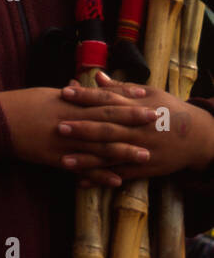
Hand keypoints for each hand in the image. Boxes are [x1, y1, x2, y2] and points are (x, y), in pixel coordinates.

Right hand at [0, 86, 156, 186]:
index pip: (101, 99)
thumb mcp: (41, 95)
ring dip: (123, 151)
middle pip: (106, 120)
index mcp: (66, 103)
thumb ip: (62, 95)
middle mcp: (68, 121)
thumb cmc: (16, 105)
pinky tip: (116, 179)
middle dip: (132, 121)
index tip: (144, 97)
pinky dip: (100, 174)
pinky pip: (82, 168)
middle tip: (156, 122)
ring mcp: (63, 141)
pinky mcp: (55, 158)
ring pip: (98, 146)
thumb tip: (76, 87)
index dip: (124, 98)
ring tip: (145, 154)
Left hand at [58, 71, 213, 180]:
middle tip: (59, 126)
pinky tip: (80, 181)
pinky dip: (100, 178)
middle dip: (83, 128)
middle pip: (109, 128)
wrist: (198, 137)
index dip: (87, 96)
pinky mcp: (144, 168)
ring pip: (111, 154)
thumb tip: (97, 76)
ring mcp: (141, 149)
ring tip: (63, 160)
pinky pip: (119, 174)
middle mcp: (139, 129)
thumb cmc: (169, 110)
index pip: (109, 100)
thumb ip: (121, 88)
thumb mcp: (150, 94)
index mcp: (138, 107)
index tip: (65, 92)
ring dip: (87, 159)